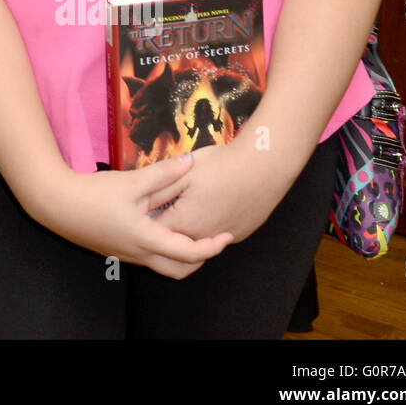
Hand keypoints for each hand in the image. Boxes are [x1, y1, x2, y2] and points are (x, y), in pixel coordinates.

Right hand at [36, 154, 233, 279]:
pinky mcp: (116, 250)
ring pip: (163, 266)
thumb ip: (163, 173)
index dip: (212, 246)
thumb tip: (190, 161)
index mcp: (146, 239)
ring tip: (189, 231)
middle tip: (211, 239)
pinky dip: (163, 249)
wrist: (55, 204)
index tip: (227, 235)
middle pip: (180, 270)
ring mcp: (126, 255)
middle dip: (200, 259)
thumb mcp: (130, 182)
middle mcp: (139, 254)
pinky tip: (161, 225)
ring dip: (181, 255)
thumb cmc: (91, 194)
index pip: (190, 252)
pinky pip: (148, 257)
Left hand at [151, 138, 295, 243]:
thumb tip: (141, 201)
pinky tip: (209, 204)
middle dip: (164, 224)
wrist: (265, 166)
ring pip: (198, 239)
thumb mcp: (184, 172)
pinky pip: (217, 235)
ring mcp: (225, 238)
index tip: (141, 203)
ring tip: (186, 201)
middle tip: (162, 201)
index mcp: (185, 222)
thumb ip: (160, 190)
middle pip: (176, 239)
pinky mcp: (241, 233)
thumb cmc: (222, 164)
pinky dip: (208, 226)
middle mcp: (204, 237)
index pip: (155, 229)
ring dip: (187, 227)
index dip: (145, 215)